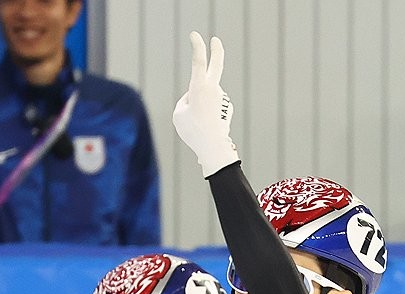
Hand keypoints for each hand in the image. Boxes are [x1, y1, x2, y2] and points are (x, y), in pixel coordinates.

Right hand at [173, 31, 239, 176]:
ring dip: (198, 104)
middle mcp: (213, 89)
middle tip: (216, 40)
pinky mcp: (225, 107)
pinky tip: (206, 124)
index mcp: (200, 88)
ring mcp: (221, 98)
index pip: (198, 61)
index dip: (197, 46)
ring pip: (204, 95)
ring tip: (199, 121)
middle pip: (216, 65)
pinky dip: (205, 112)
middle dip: (216, 50)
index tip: (195, 35)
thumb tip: (194, 97)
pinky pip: (209, 105)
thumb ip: (185, 100)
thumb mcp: (179, 114)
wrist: (213, 148)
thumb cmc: (193, 131)